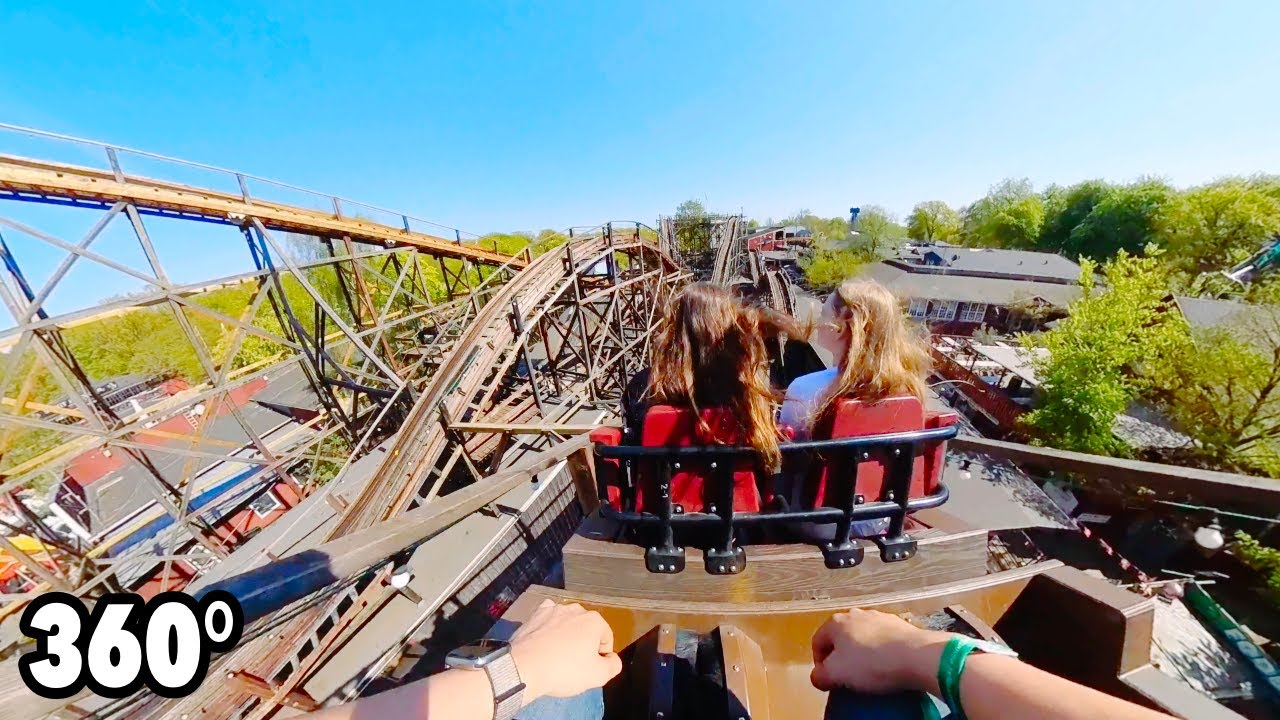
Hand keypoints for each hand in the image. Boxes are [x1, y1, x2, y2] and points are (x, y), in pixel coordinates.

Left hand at [510, 600, 622, 700]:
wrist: (524, 668)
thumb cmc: (564, 671)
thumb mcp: (598, 676)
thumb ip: (613, 665)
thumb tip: (612, 658)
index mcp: (594, 620)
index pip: (606, 639)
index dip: (601, 656)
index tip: (590, 669)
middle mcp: (575, 609)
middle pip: (587, 629)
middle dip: (584, 644)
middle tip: (574, 665)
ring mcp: (553, 609)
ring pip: (567, 624)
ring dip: (566, 636)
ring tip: (556, 656)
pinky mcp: (535, 614)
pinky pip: (548, 620)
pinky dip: (549, 628)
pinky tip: (545, 641)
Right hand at [810, 609, 950, 694]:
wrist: (916, 656)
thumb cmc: (871, 663)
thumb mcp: (836, 674)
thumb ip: (820, 676)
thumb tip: (818, 676)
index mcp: (835, 622)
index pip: (817, 642)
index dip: (819, 664)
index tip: (829, 681)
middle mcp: (855, 614)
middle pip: (840, 638)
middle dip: (841, 658)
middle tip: (848, 677)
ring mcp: (879, 617)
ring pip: (862, 637)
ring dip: (862, 654)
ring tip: (870, 673)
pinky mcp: (900, 624)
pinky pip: (882, 640)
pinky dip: (881, 651)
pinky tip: (888, 665)